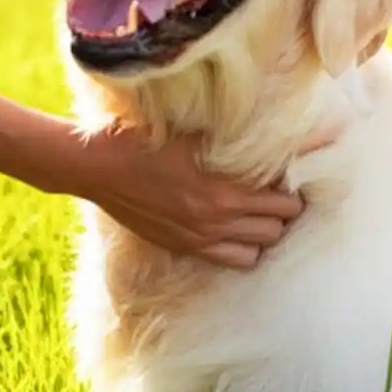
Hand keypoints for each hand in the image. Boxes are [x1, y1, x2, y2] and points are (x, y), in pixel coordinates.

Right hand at [63, 125, 303, 269]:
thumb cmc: (146, 141)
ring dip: (265, 235)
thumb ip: (234, 140)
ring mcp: (198, 240)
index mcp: (222, 194)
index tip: (293, 178)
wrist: (98, 167)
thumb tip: (272, 130)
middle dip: (285, 214)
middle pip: (275, 231)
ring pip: (256, 252)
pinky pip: (229, 260)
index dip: (294, 192)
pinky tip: (238, 230)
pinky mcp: (183, 247)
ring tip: (262, 216)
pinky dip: (241, 248)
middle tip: (283, 195)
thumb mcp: (195, 134)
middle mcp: (215, 223)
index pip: (282, 205)